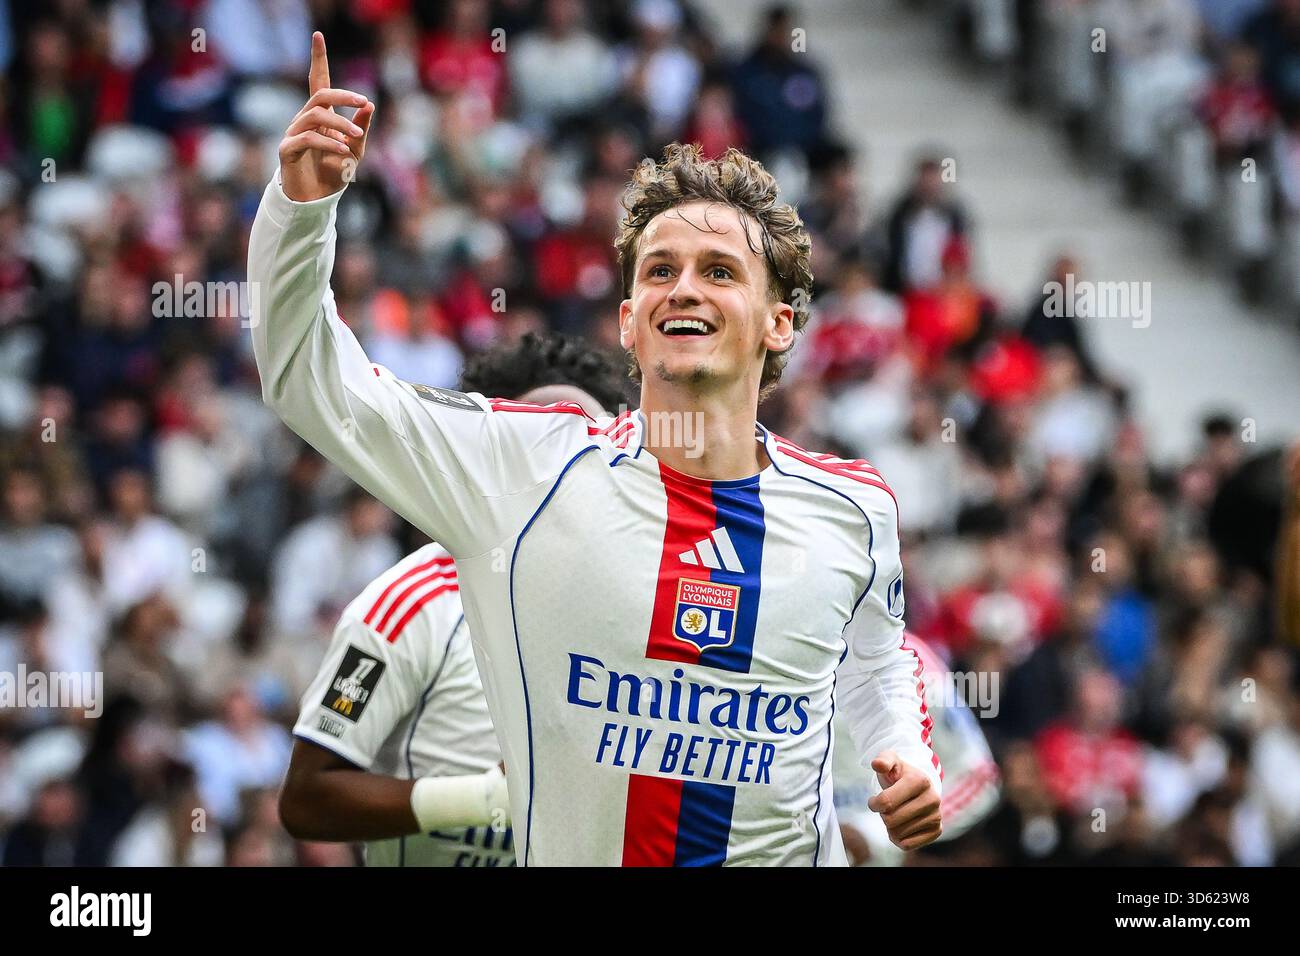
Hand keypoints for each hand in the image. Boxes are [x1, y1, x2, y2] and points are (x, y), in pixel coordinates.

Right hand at [278, 32, 373, 201]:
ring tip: (356, 136)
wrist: (316, 201)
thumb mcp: (355, 149)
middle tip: (363, 101)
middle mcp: (304, 119)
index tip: (317, 35)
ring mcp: (294, 132)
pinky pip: (307, 138)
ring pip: (315, 115)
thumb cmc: (334, 173)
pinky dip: (328, 143)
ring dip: (339, 123)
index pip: (317, 81)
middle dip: (342, 95)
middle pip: (320, 95)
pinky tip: (343, 152)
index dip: (317, 59)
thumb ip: (361, 128)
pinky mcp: (287, 149)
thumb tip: (369, 104)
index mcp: (320, 115)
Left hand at [867, 749, 941, 849]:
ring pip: (897, 834)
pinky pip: (907, 845)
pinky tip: (901, 827)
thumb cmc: (899, 774)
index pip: (886, 802)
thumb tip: (877, 764)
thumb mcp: (891, 761)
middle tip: (887, 808)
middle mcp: (932, 798)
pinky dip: (898, 839)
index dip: (874, 804)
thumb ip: (883, 760)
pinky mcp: (936, 831)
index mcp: (920, 780)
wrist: (919, 786)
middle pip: (890, 820)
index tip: (874, 800)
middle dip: (882, 815)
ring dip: (889, 827)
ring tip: (895, 815)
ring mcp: (936, 816)